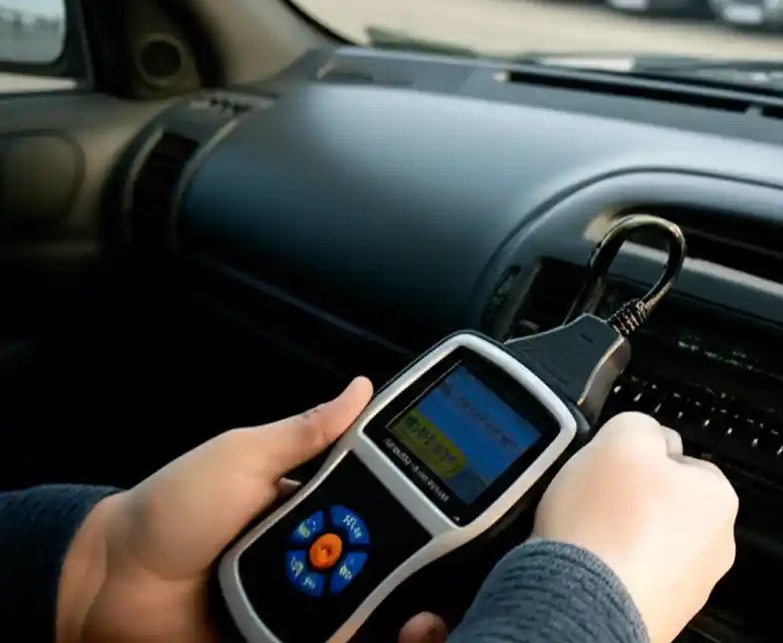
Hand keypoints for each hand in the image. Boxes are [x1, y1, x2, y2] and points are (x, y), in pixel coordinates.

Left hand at [55, 377, 448, 642]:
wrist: (114, 581)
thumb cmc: (172, 508)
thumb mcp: (243, 456)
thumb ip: (306, 431)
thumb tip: (362, 388)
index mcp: (311, 509)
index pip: (379, 513)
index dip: (414, 520)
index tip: (445, 526)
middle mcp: (312, 557)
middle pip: (382, 568)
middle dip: (411, 576)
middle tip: (428, 586)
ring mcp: (298, 604)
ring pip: (364, 611)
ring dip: (390, 616)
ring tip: (413, 623)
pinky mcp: (281, 638)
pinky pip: (331, 639)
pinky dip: (352, 637)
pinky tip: (378, 635)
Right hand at [533, 411, 738, 642]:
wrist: (581, 605)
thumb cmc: (606, 525)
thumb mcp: (622, 436)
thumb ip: (642, 425)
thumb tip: (646, 433)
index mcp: (718, 498)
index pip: (681, 460)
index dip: (641, 458)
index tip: (615, 466)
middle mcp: (716, 546)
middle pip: (667, 504)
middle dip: (634, 500)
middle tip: (598, 500)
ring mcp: (690, 586)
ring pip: (650, 543)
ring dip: (622, 537)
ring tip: (590, 537)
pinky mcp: (660, 613)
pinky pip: (634, 578)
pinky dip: (614, 572)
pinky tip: (592, 567)